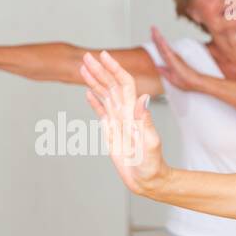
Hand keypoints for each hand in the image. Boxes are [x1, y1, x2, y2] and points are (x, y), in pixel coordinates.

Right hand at [80, 50, 168, 196]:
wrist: (147, 179)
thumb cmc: (152, 164)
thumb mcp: (150, 142)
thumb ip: (145, 121)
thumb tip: (142, 99)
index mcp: (133, 112)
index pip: (124, 84)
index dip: (114, 69)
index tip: (104, 55)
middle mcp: (125, 113)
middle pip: (111, 85)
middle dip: (100, 70)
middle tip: (87, 56)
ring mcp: (118, 121)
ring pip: (105, 95)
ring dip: (95, 80)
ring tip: (83, 67)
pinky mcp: (111, 131)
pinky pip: (101, 111)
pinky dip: (94, 101)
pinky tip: (88, 92)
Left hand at [150, 26, 204, 91]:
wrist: (194, 84)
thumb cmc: (186, 82)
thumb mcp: (172, 78)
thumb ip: (164, 72)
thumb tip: (158, 67)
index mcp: (170, 61)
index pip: (161, 50)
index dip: (156, 43)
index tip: (152, 35)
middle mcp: (171, 58)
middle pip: (161, 46)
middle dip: (156, 36)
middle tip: (152, 27)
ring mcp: (172, 58)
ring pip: (163, 46)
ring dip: (158, 37)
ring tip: (153, 28)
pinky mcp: (174, 60)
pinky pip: (166, 51)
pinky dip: (162, 44)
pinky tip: (159, 38)